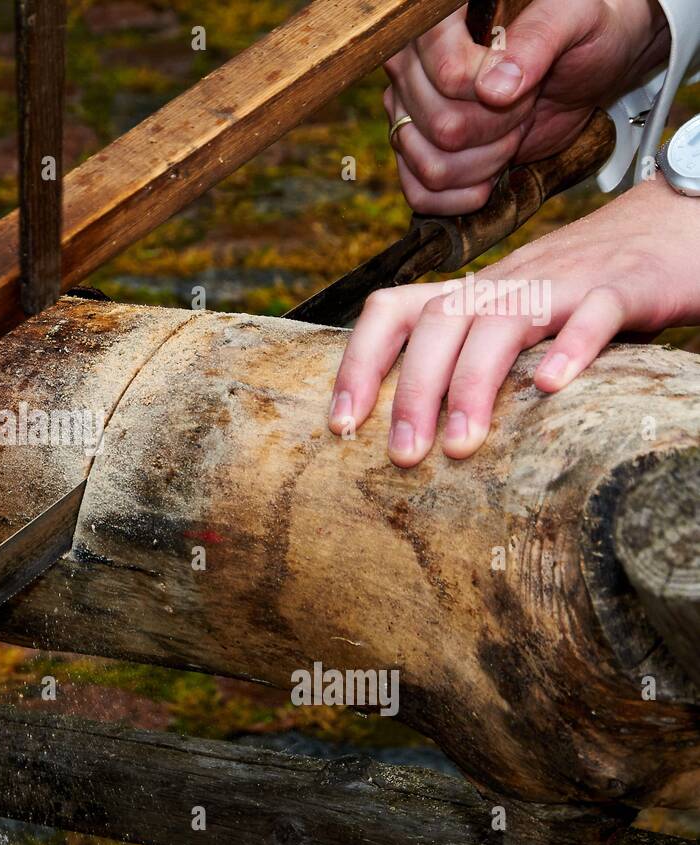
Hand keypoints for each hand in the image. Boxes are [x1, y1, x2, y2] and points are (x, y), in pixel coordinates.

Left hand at [328, 176, 699, 465]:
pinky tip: (551, 390)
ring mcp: (564, 282)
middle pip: (439, 322)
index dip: (357, 363)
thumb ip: (473, 356)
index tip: (340, 425)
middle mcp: (508, 282)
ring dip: (473, 384)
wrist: (675, 226)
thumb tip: (414, 427)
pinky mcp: (624, 287)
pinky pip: (592, 313)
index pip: (394, 311)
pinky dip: (570, 347)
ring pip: (502, 320)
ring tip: (461, 445)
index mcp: (475, 293)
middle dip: (412, 391)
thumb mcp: (516, 317)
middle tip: (403, 456)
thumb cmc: (585, 289)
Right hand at [385, 0, 668, 212]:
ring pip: (431, 164)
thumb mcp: (575, 19)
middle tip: (525, 107)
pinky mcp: (415, 149)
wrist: (583, 67)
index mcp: (439, 22)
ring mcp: (407, 110)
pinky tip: (487, 181)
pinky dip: (458, 198)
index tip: (528, 83)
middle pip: (442, 125)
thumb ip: (537, 41)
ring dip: (484, 163)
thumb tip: (493, 90)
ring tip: (510, 136)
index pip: (449, 76)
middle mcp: (411, 64)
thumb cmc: (581, 32)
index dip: (495, 94)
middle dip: (498, 129)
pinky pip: (418, 192)